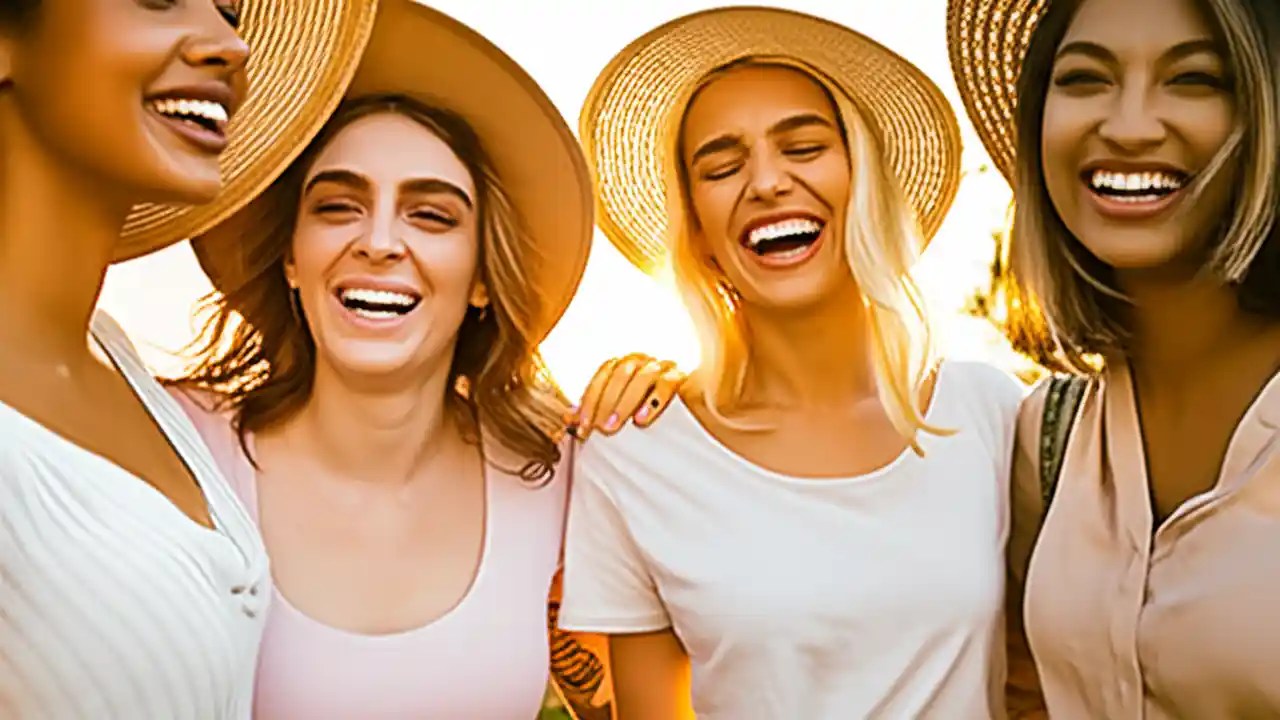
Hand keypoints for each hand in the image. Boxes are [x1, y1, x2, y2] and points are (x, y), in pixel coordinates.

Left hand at [568, 353, 684, 439]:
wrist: (699, 418)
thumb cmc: (657, 417)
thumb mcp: (623, 416)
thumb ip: (598, 413)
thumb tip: (568, 419)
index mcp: (628, 365)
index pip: (603, 374)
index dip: (589, 398)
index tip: (581, 425)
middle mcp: (645, 361)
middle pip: (619, 374)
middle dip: (603, 403)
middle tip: (596, 429)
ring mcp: (666, 367)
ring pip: (640, 377)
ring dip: (623, 403)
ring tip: (613, 428)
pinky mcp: (684, 377)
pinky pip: (666, 384)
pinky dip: (652, 402)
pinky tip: (642, 420)